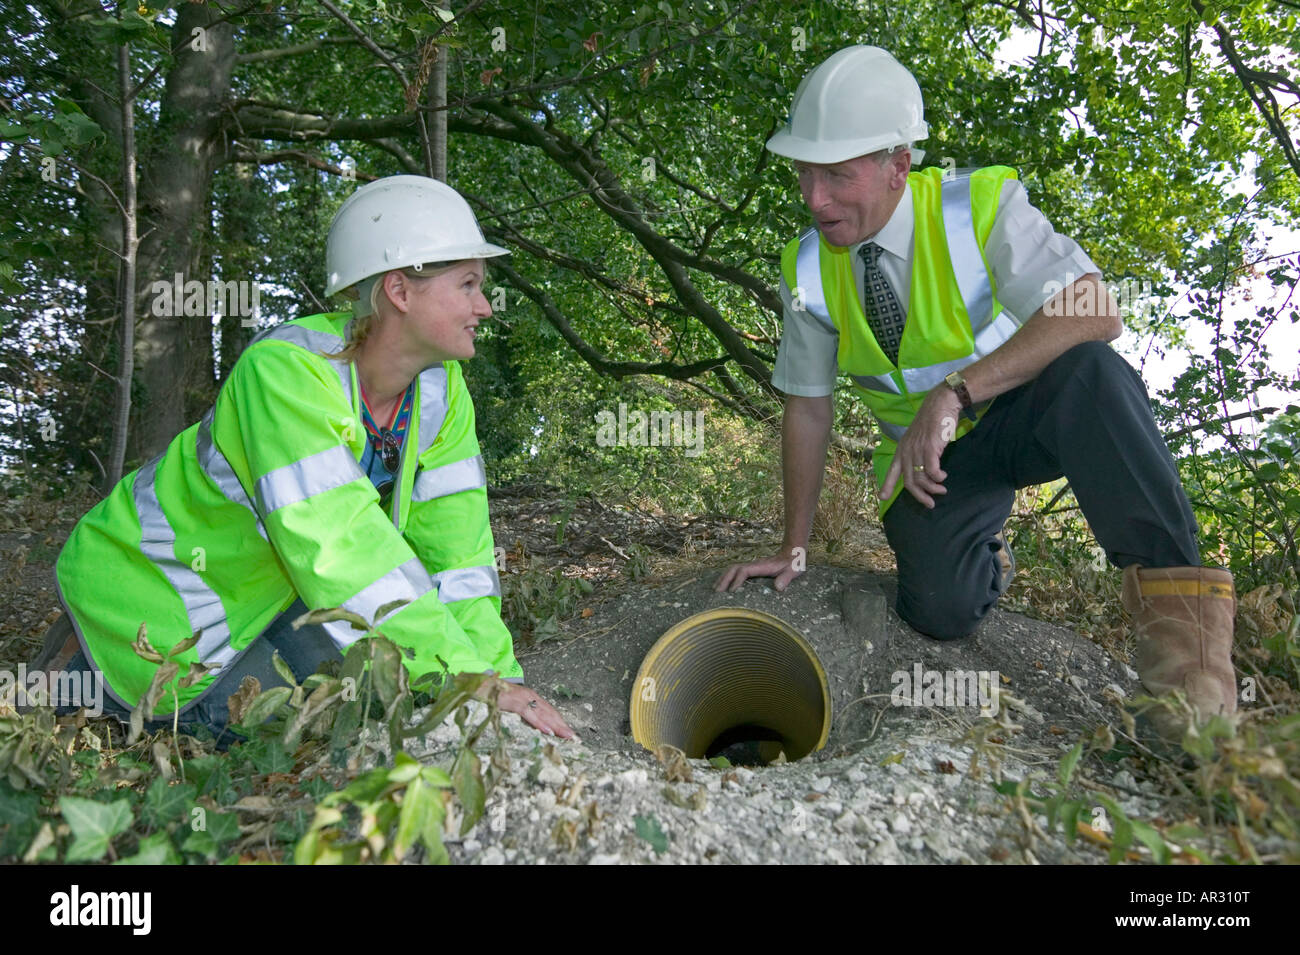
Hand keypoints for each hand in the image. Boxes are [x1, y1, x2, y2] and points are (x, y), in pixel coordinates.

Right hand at [482, 680, 574, 738]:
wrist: (478, 685)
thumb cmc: (494, 697)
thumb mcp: (511, 706)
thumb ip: (521, 714)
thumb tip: (531, 727)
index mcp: (530, 697)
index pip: (549, 711)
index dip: (560, 722)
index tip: (570, 734)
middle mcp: (530, 696)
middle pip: (550, 712)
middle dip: (562, 726)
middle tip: (574, 738)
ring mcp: (522, 698)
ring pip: (543, 713)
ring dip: (556, 725)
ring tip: (565, 736)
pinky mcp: (514, 701)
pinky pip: (529, 714)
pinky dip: (539, 723)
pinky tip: (548, 731)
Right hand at [714, 545, 806, 592]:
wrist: (793, 554)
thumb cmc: (793, 564)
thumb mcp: (793, 571)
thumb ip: (786, 578)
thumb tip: (778, 588)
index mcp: (762, 566)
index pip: (744, 571)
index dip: (737, 580)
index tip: (732, 591)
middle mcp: (754, 565)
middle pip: (734, 568)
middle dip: (724, 579)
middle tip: (716, 592)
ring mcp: (753, 566)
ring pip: (733, 569)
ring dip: (724, 577)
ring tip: (716, 589)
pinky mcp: (753, 569)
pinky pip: (737, 572)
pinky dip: (728, 577)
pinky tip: (725, 585)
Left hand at [879, 387, 961, 508]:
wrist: (940, 404)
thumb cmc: (932, 422)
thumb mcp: (918, 438)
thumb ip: (916, 453)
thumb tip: (922, 470)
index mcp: (902, 449)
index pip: (892, 471)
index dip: (886, 485)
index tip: (882, 497)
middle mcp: (906, 451)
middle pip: (908, 481)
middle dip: (919, 496)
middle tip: (930, 504)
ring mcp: (917, 450)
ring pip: (921, 478)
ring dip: (932, 488)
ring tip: (941, 490)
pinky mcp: (929, 448)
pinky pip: (932, 471)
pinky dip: (938, 477)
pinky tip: (943, 477)